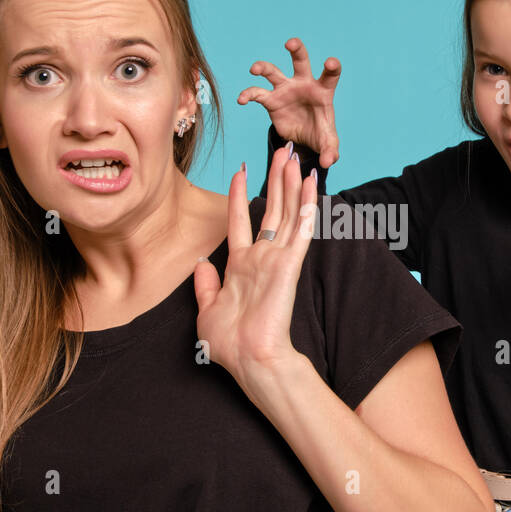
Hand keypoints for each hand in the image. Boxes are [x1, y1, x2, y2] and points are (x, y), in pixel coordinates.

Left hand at [193, 142, 318, 390]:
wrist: (249, 359)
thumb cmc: (229, 343)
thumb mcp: (206, 310)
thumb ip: (205, 284)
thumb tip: (201, 262)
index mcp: (240, 266)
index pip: (241, 221)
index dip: (238, 194)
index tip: (239, 170)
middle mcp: (261, 258)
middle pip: (271, 209)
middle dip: (276, 179)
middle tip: (282, 152)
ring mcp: (277, 261)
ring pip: (287, 214)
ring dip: (292, 185)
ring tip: (296, 159)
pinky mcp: (290, 266)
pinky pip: (300, 231)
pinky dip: (305, 208)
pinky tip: (309, 186)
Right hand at [237, 37, 341, 168]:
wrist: (302, 139)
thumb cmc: (319, 133)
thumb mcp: (328, 144)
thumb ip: (331, 151)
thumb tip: (328, 161)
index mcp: (322, 91)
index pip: (330, 75)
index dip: (332, 67)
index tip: (330, 62)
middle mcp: (303, 84)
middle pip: (300, 60)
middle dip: (296, 49)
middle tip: (290, 43)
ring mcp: (285, 89)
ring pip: (273, 71)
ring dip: (263, 67)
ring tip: (254, 69)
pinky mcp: (271, 100)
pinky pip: (257, 93)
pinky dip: (248, 94)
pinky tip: (241, 100)